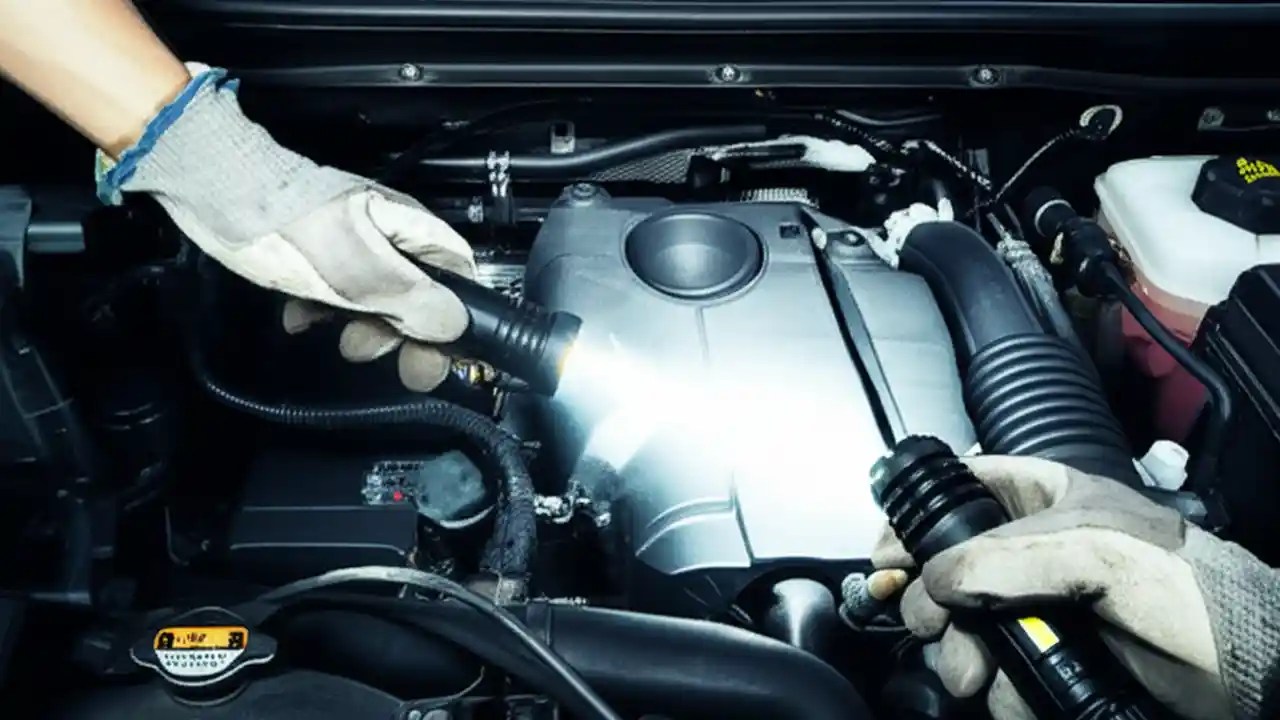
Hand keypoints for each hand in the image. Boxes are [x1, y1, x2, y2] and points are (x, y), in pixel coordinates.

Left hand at [105, 69, 474, 390]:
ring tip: (339, 342)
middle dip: (403, 331)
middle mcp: (387, 236)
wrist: (213, 187)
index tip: (439, 355)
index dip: (456, 318)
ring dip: (362, 327)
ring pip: (377, 297)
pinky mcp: (317, 253)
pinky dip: (324, 313)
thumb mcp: (355, 269)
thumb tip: (454, 324)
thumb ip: (408, 298)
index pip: (458, 274)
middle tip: (374, 351)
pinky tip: (301, 323)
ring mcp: (352, 245)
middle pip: (420, 293)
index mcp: (407, 231)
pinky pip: (336, 292)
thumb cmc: (287, 226)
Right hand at [870, 455, 1279, 719]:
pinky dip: (993, 688)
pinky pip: (993, 670)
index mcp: (1039, 495)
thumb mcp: (1085, 548)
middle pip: (942, 569)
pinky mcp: (1047, 658)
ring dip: (957, 656)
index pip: (954, 490)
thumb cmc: (1172, 582)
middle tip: (930, 627)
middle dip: (928, 605)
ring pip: (961, 627)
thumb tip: (928, 587)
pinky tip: (1010, 694)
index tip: (885, 558)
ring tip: (973, 675)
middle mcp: (1028, 548)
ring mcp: (1036, 606)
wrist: (1236, 664)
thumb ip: (995, 559)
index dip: (912, 519)